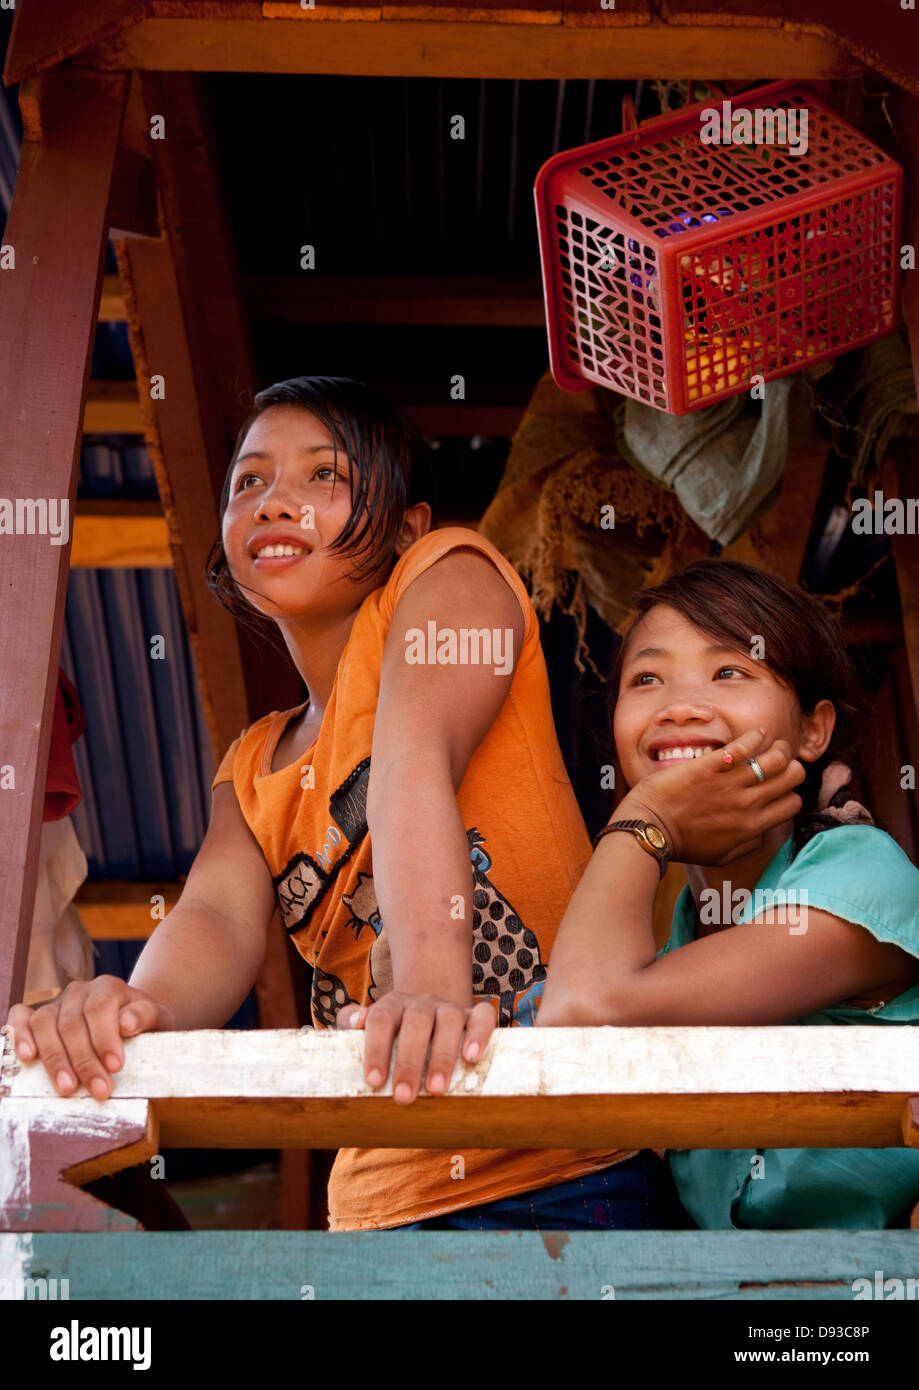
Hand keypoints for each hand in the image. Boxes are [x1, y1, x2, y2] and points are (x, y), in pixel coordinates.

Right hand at [6, 976, 175, 1099]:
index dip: (104, 1038)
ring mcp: (56, 1004)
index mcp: (108, 987)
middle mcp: (79, 991)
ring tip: (67, 1088)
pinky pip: (20, 1018)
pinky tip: (27, 1057)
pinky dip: (20, 1034)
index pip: (100, 1008)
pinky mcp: (38, 1017)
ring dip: (55, 1058)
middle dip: (84, 1060)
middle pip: (72, 1022)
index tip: (115, 1066)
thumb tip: (127, 1023)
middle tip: (98, 1090)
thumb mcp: (157, 1018)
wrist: (130, 1020)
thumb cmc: (143, 1023)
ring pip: (45, 1024)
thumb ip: (146, 1015)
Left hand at [337, 992, 496, 1104]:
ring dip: (443, 1056)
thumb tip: (355, 1022)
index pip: (381, 1020)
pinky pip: (483, 1016)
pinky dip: (479, 1034)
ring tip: (436, 1090)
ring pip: (449, 1020)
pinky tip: (471, 1057)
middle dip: (409, 1062)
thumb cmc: (395, 1031)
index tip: (374, 1081)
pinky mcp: (475, 1014)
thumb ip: (351, 1020)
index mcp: (392, 1005)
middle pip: (416, 1024)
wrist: (431, 1013)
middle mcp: (421, 1003)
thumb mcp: (370, 1026)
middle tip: (404, 1097)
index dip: (376, 1049)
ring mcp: (450, 1007)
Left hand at [619, 727, 805, 864]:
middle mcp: (748, 804)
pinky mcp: (711, 765)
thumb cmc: (683, 844)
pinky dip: (756, 736)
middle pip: (793, 777)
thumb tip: (764, 829)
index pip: (794, 804)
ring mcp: (730, 783)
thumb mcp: (722, 855)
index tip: (780, 787)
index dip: (791, 793)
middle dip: (792, 767)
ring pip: (776, 759)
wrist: (651, 828)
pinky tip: (757, 734)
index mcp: (753, 826)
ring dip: (779, 748)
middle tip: (781, 762)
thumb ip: (749, 844)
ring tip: (772, 744)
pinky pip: (744, 746)